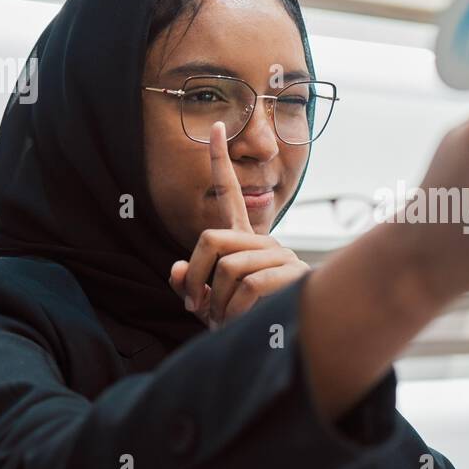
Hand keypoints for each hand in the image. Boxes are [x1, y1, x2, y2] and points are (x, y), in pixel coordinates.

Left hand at [169, 122, 309, 327]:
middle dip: (194, 277)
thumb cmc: (250, 320)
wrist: (293, 340)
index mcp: (245, 241)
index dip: (220, 161)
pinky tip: (241, 322)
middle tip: (194, 306)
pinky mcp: (290, 273)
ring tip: (225, 321)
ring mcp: (279, 255)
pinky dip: (234, 310)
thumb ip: (192, 284)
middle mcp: (263, 241)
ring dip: (217, 303)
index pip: (231, 193)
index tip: (217, 128)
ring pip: (227, 268)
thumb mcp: (212, 303)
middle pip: (210, 239)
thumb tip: (175, 268)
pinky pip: (247, 286)